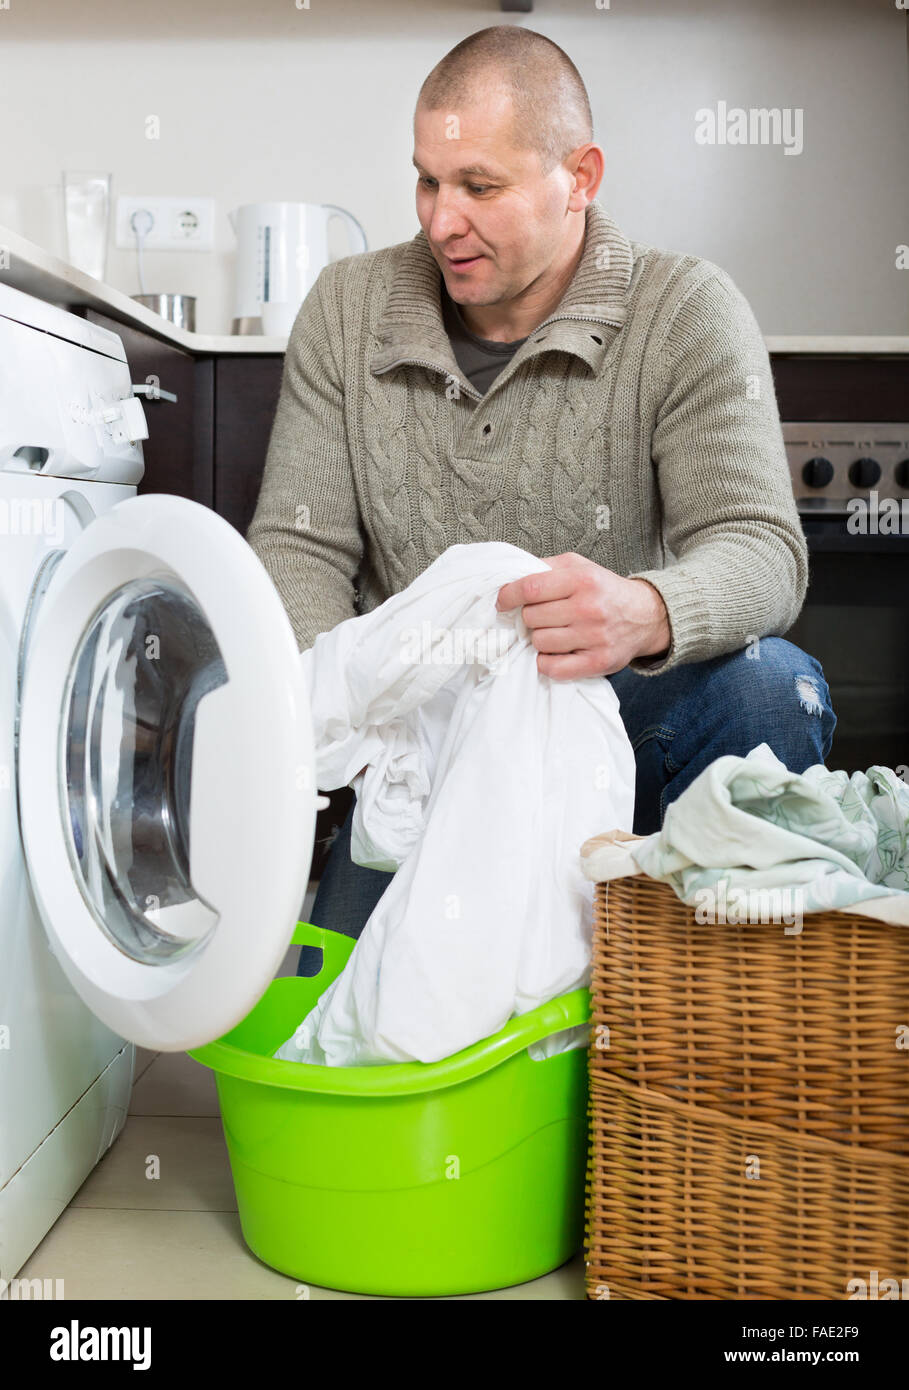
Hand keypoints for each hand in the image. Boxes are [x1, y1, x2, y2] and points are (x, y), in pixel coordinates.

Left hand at [495, 552, 670, 678]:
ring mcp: (594, 637)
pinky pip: (553, 668)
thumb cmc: (605, 591)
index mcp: (582, 579)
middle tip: (543, 617)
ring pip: (539, 642)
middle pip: (532, 617)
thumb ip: (547, 567)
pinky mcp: (598, 662)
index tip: (503, 602)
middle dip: (530, 617)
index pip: (531, 588)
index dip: (508, 595)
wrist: (645, 616)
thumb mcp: (580, 567)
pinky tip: (555, 653)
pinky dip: (546, 662)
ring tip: (554, 632)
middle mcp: (589, 608)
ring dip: (539, 639)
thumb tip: (510, 577)